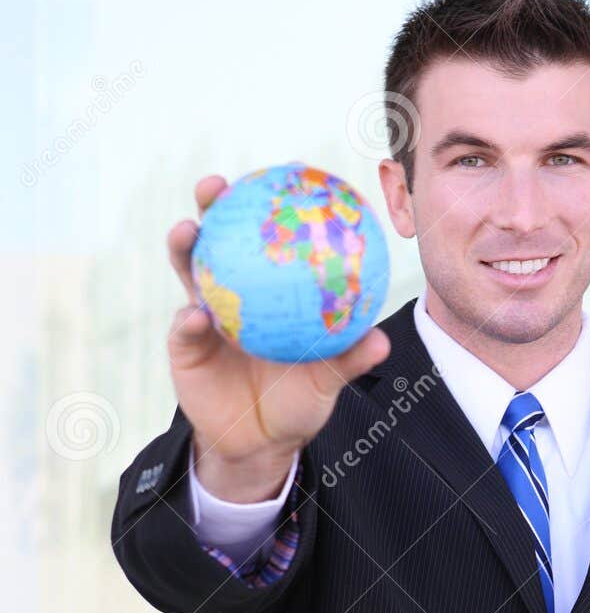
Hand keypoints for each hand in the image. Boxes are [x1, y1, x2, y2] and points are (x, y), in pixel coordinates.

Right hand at [168, 175, 390, 495]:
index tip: (280, 171)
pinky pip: (183, 328)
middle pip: (216, 235)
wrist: (263, 440)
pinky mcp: (183, 346)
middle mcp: (229, 290)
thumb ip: (350, 358)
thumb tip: (383, 341)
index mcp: (264, 287)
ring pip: (188, 270)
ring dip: (184, 247)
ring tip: (188, 231)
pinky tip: (195, 314)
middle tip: (216, 185)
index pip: (263, 234)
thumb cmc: (299, 399)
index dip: (267, 202)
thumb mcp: (328, 379)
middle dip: (211, 203)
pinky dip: (188, 319)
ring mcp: (201, 313)